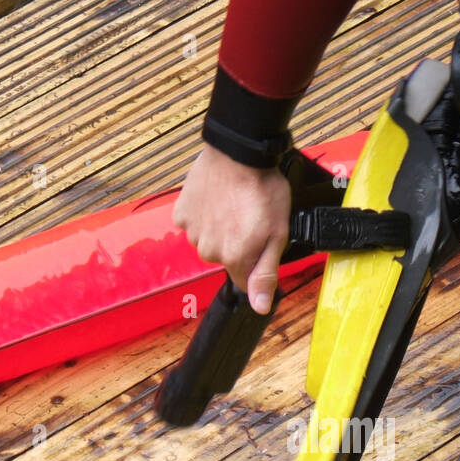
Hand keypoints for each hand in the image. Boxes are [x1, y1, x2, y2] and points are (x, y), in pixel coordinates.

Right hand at [173, 146, 290, 314]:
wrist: (239, 153)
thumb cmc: (263, 189)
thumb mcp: (277, 235)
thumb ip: (266, 274)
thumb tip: (260, 307)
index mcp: (234, 259)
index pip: (244, 280)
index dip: (255, 262)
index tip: (260, 240)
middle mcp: (209, 250)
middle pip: (225, 258)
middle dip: (237, 243)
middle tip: (249, 216)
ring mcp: (193, 231)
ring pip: (208, 240)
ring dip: (219, 228)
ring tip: (233, 204)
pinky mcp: (182, 213)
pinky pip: (193, 223)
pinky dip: (203, 214)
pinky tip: (216, 198)